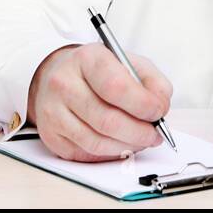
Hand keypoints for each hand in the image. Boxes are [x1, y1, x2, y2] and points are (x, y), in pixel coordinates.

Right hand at [27, 43, 171, 162]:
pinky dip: (110, 153)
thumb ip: (151, 80)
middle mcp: (64, 84)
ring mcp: (53, 112)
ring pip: (97, 142)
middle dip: (139, 132)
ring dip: (127, 146)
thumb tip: (162, 105)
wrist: (56, 76)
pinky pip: (86, 153)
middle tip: (155, 134)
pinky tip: (121, 143)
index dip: (142, 104)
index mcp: (87, 59)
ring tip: (141, 140)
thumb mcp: (127, 61)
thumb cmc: (97, 70)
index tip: (158, 111)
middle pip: (107, 120)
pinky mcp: (51, 136)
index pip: (116, 86)